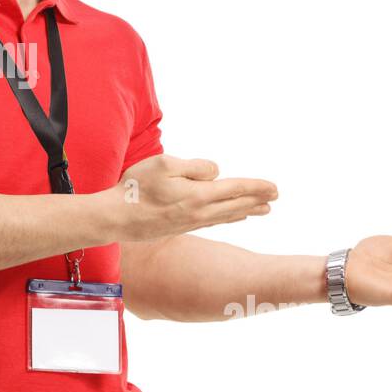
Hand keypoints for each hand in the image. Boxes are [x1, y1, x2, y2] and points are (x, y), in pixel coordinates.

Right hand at [112, 154, 277, 241]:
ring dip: (247, 211)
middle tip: (276, 197)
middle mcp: (199, 212)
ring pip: (227, 215)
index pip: (235, 189)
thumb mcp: (164, 164)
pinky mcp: (181, 228)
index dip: (256, 187)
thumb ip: (195, 166)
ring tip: (263, 210)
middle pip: (236, 204)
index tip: (274, 188)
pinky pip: (213, 221)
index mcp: (198, 195)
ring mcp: (190, 222)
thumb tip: (216, 173)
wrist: (115, 218)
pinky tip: (232, 217)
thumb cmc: (135, 188)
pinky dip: (229, 218)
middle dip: (258, 200)